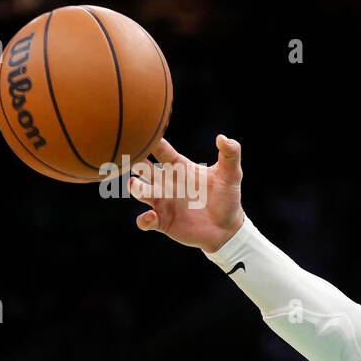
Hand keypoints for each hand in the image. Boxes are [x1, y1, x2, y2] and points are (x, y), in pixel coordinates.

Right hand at [129, 134, 244, 252]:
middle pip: (142, 168)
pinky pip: (145, 220)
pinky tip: (151, 216)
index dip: (151, 141)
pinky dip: (144, 219)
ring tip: (137, 186)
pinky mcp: (162, 221)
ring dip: (135, 188)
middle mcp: (166, 183)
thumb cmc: (228, 198)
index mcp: (179, 168)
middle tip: (128, 156)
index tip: (142, 132)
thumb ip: (230, 155)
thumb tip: (223, 137)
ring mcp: (162, 202)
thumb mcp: (231, 175)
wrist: (228, 228)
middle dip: (133, 161)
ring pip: (139, 191)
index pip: (160, 150)